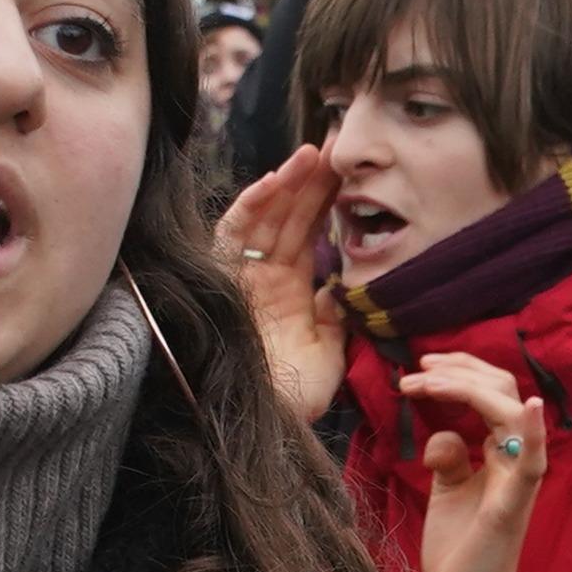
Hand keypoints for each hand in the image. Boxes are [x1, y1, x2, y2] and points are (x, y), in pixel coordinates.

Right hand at [212, 144, 350, 427]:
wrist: (260, 422)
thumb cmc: (294, 399)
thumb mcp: (329, 355)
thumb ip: (337, 318)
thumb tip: (342, 284)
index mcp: (289, 293)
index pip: (309, 237)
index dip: (326, 205)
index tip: (350, 176)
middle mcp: (263, 279)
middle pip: (289, 219)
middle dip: (311, 183)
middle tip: (336, 149)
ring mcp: (242, 276)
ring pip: (264, 219)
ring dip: (286, 184)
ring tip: (312, 154)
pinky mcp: (221, 279)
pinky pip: (233, 234)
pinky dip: (252, 206)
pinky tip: (275, 180)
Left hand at [404, 350, 543, 571]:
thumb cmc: (461, 550)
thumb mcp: (447, 491)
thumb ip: (448, 457)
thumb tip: (440, 432)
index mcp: (502, 456)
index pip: (491, 394)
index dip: (460, 372)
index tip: (420, 370)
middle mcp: (515, 462)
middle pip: (502, 391)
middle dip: (458, 371)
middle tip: (416, 372)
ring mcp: (516, 483)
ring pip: (509, 414)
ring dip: (468, 388)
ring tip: (426, 382)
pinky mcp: (509, 509)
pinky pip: (531, 465)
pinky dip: (534, 434)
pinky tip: (530, 406)